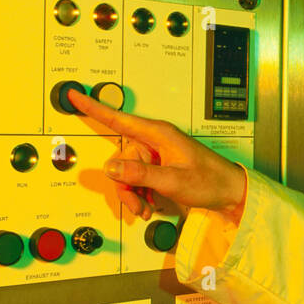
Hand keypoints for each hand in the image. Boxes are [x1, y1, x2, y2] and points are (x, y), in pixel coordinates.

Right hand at [66, 89, 246, 219]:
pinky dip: (139, 193)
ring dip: (132, 193)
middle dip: (124, 184)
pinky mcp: (159, 165)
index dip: (94, 108)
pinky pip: (137, 178)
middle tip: (136, 204)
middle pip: (121, 159)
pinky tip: (149, 203)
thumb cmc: (210, 180)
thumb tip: (111, 167)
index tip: (74, 95)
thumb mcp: (173, 180)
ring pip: (127, 172)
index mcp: (158, 134)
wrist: (229, 192)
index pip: (119, 119)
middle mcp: (155, 140)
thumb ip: (140, 173)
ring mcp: (156, 153)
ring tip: (145, 207)